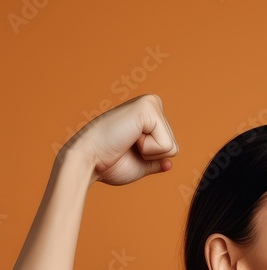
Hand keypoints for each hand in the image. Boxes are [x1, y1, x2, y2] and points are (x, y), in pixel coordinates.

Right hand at [60, 93, 178, 186]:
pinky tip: (129, 138)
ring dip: (149, 153)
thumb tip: (169, 164)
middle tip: (126, 147)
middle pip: (174, 147)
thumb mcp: (139, 165)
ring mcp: (150, 103)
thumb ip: (155, 163)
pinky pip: (166, 145)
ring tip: (127, 141)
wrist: (89, 160)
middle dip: (152, 156)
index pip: (171, 149)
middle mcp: (151, 104)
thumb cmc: (108, 163)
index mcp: (149, 116)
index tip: (128, 151)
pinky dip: (148, 150)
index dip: (152, 159)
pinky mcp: (147, 108)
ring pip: (172, 146)